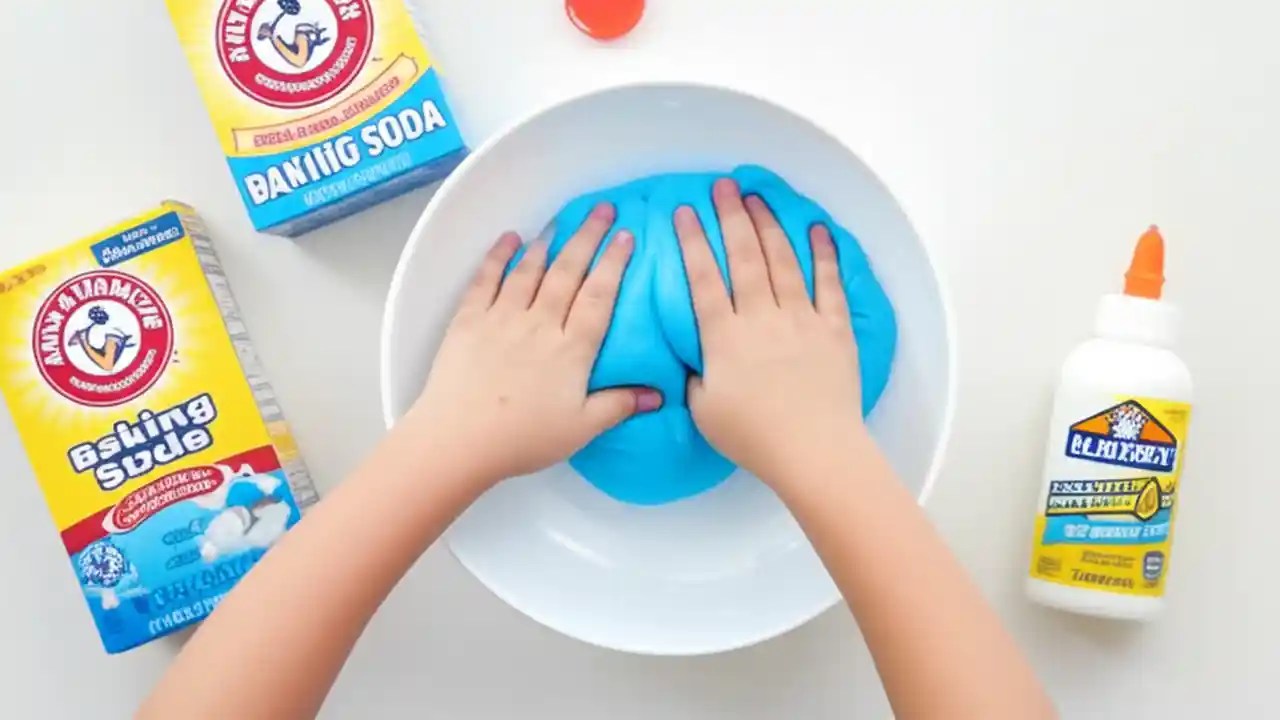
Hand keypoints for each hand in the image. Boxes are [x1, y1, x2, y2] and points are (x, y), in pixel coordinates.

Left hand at [405, 203, 661, 486]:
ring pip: (529, 270)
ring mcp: (502, 317)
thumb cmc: (524, 438)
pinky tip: (509, 239)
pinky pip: (486, 280)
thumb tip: (659, 394)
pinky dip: (498, 256)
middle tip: (603, 209)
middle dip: (587, 237)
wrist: (459, 438)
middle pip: (568, 272)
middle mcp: (539, 323)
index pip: (598, 296)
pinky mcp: (469, 320)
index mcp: (571, 348)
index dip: (614, 264)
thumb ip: (618, 405)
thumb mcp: (581, 428)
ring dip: (547, 243)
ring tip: (561, 221)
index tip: (626, 235)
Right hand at [676, 179, 866, 487]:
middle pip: (744, 257)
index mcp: (724, 337)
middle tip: (723, 187)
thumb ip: (696, 377)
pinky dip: (824, 254)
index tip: (684, 211)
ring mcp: (801, 319)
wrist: (814, 449)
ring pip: (783, 261)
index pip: (703, 280)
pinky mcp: (834, 328)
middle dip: (731, 217)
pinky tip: (816, 229)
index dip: (692, 242)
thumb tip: (696, 360)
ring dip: (769, 225)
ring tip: (758, 197)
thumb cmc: (754, 437)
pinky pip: (829, 283)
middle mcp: (761, 317)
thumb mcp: (705, 411)